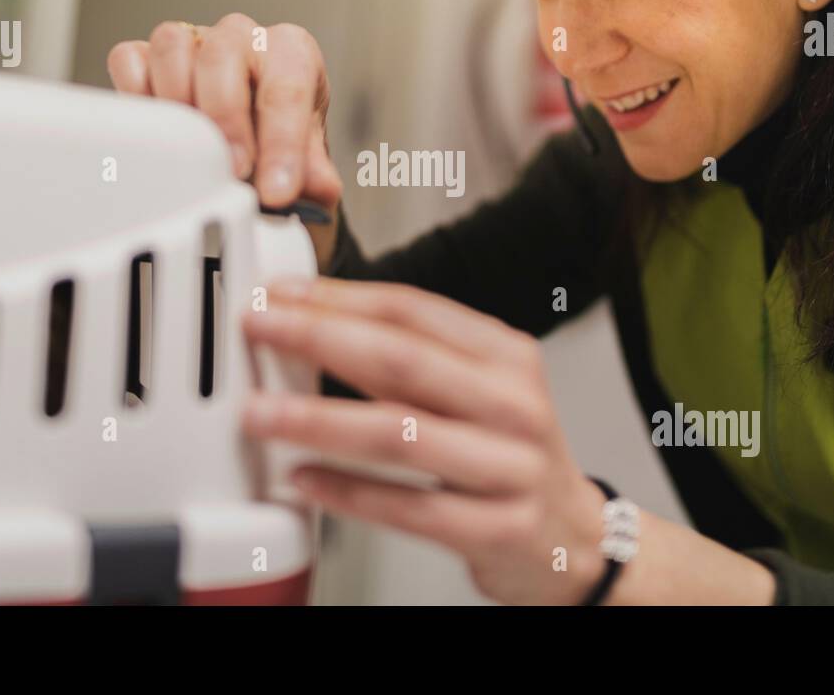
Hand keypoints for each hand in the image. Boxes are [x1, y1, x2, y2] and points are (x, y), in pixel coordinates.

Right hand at [106, 14, 343, 264]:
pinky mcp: (148, 54)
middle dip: (226, 120)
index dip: (282, 143)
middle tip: (233, 172)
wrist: (250, 135)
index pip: (288, 89)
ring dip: (177, 104)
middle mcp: (242, 38)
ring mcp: (193, 41)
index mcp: (291, 53)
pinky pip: (130, 59)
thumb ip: (313, 175)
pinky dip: (136, 93)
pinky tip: (154, 129)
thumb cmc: (279, 134)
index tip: (276, 190)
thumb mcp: (308, 160)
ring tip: (190, 151)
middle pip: (224, 57)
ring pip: (173, 48)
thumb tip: (313, 190)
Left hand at [240, 277, 610, 604]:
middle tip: (260, 330)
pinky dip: (348, 492)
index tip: (282, 294)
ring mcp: (509, 468)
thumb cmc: (511, 454)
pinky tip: (305, 478)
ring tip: (262, 413)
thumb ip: (415, 361)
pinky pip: (409, 508)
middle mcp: (513, 405)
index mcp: (506, 356)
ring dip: (318, 419)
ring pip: (399, 434)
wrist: (573, 538)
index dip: (340, 297)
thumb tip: (316, 328)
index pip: (414, 310)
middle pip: (403, 360)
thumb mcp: (484, 390)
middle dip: (319, 338)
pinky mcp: (497, 529)